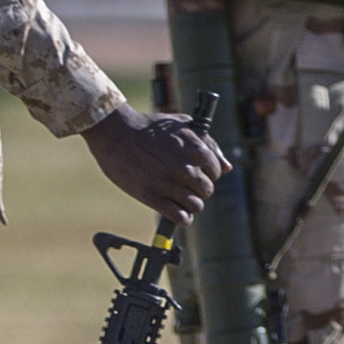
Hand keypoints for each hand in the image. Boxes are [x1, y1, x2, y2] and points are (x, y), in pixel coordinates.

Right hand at [85, 106, 226, 222]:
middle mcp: (185, 168)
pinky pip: (179, 217)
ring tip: (181, 198)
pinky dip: (183, 218)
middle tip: (187, 184)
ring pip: (195, 205)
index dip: (209, 172)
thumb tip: (228, 168)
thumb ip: (209, 144)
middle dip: (199, 188)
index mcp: (195, 149)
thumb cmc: (150, 127)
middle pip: (207, 190)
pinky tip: (179, 213)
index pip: (217, 171)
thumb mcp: (183, 125)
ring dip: (191, 204)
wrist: (116, 133)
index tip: (199, 172)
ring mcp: (169, 184)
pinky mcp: (152, 196)